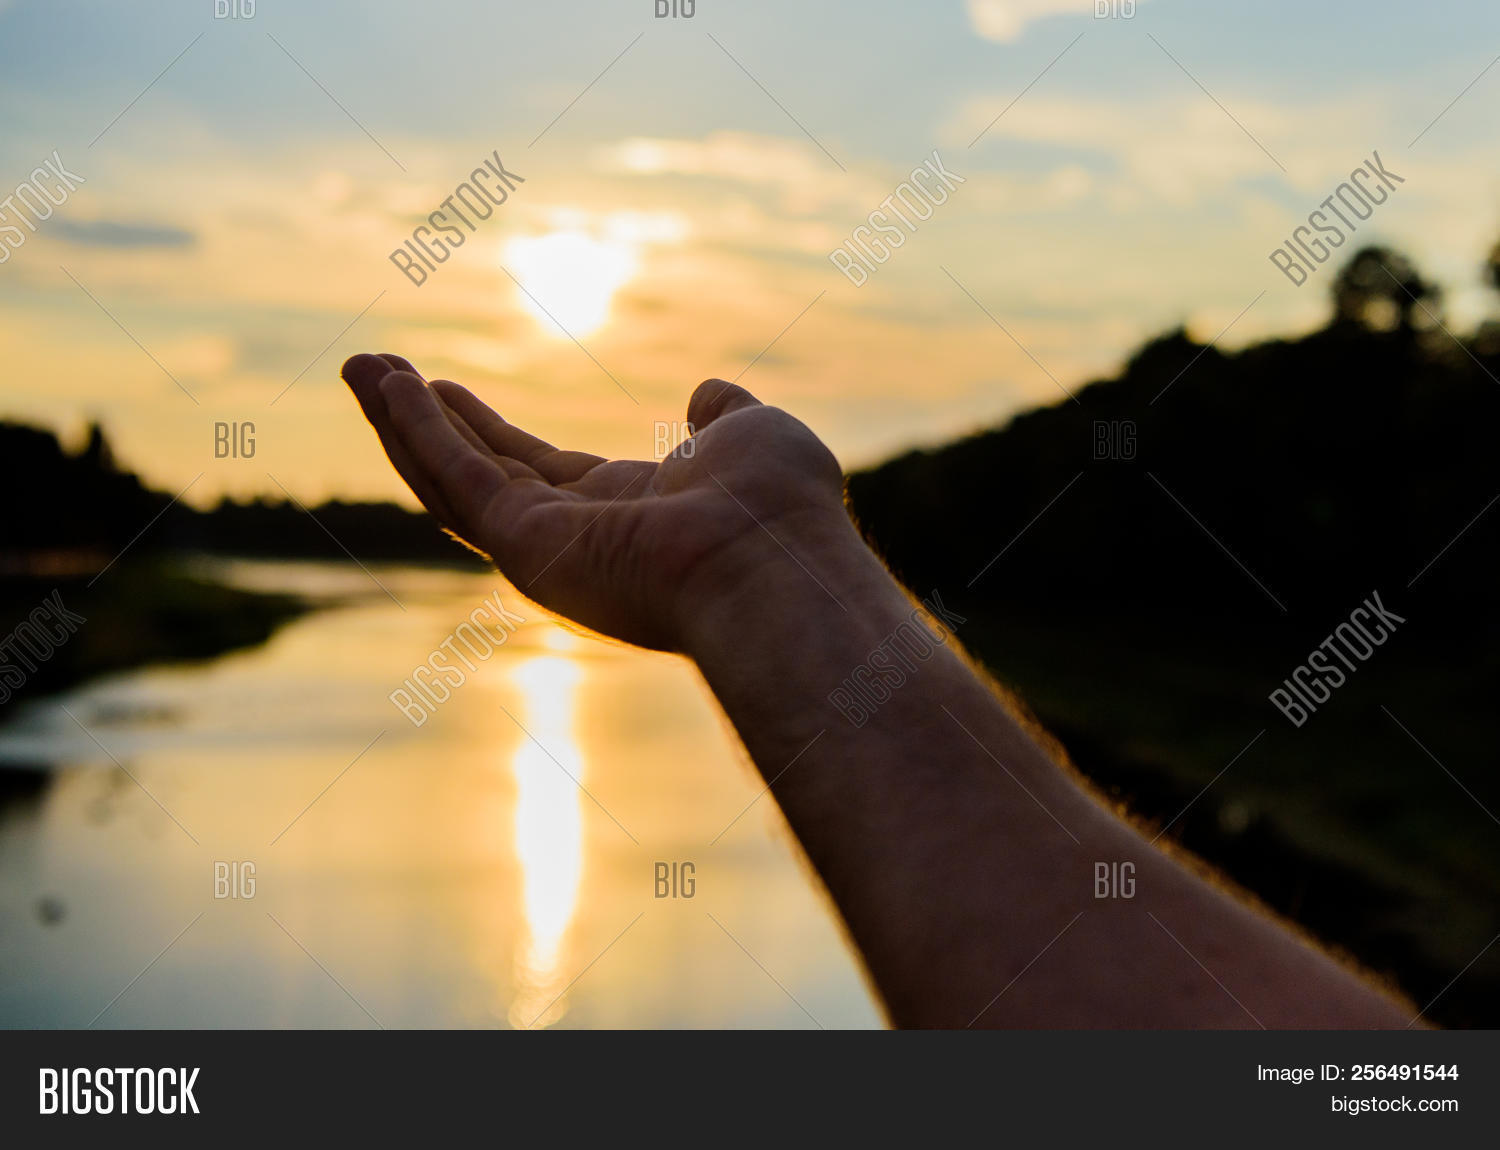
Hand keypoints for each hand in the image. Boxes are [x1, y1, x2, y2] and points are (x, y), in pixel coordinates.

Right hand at [341, 353, 851, 650]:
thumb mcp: (748, 436)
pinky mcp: (523, 544)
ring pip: (448, 479)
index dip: (485, 430)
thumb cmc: (777, 507)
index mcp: (624, 512)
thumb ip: (720, 418)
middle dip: (422, 423)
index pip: (537, 468)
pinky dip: (415, 427)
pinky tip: (385, 380)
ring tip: (357, 366)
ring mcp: (544, 547)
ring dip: (397, 421)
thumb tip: (707, 395)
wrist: (776, 563)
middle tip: (376, 371)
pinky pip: (455, 476)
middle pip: (477, 473)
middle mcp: (575, 537)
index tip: (445, 390)